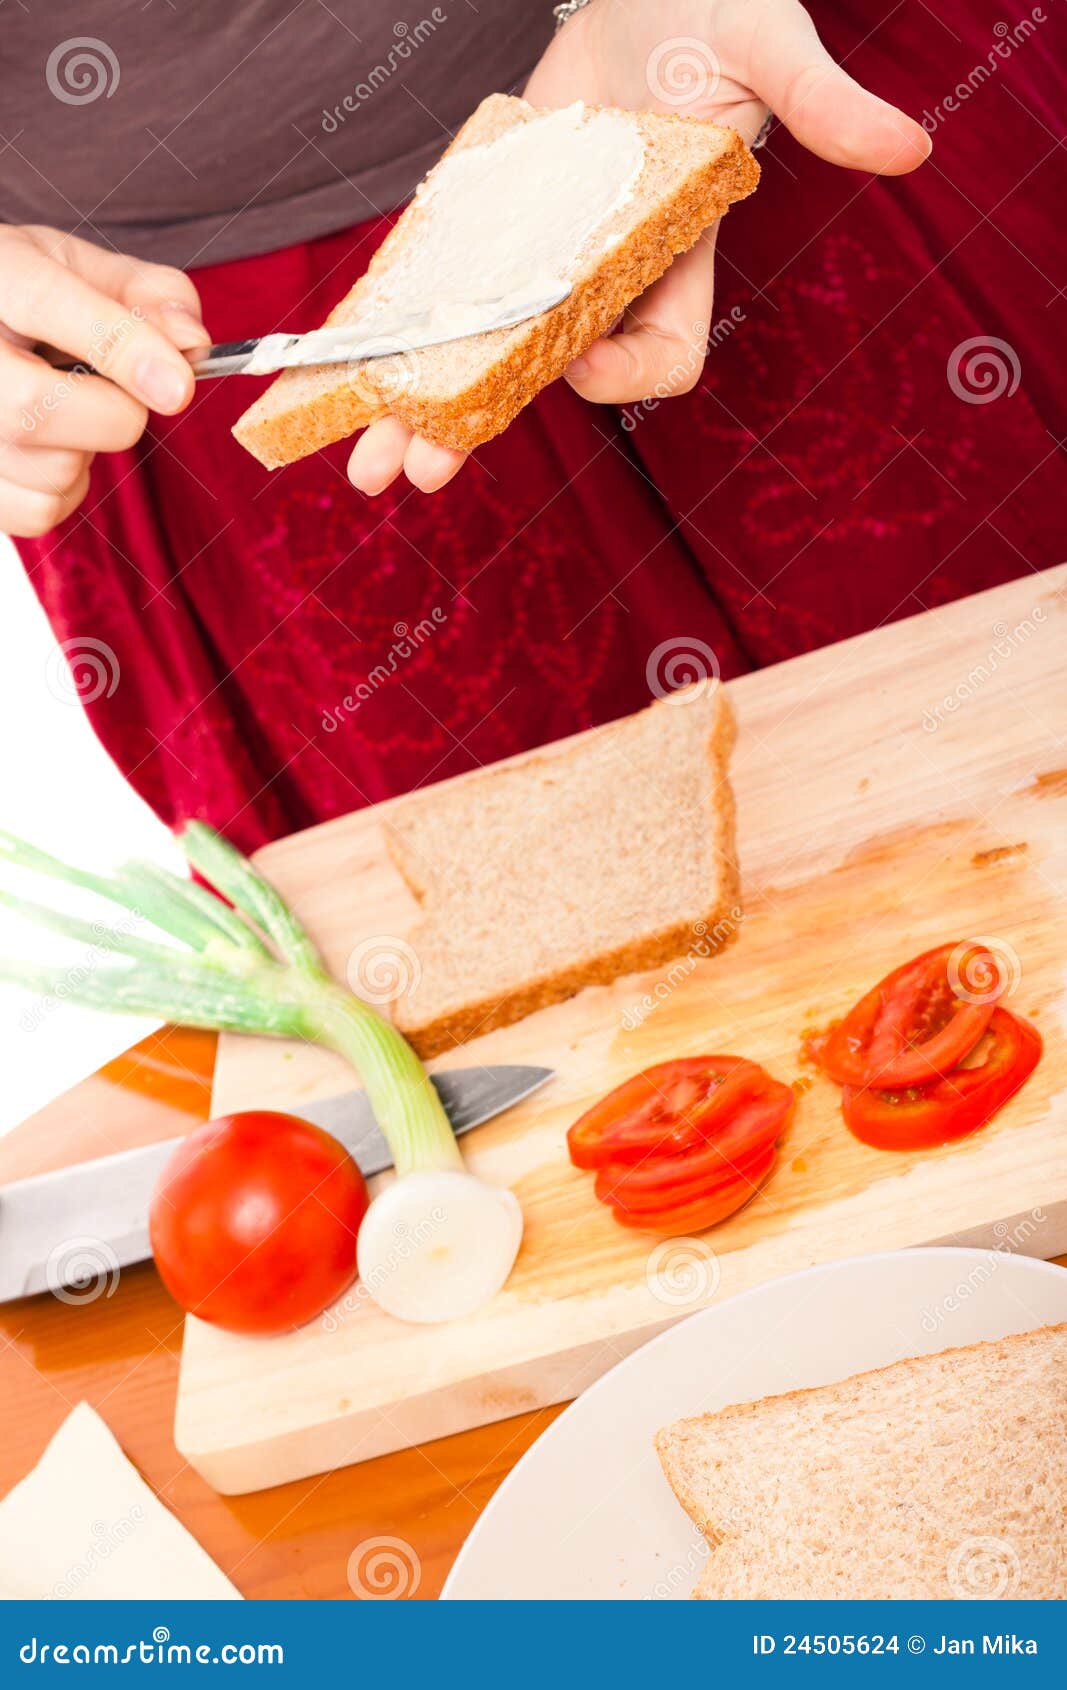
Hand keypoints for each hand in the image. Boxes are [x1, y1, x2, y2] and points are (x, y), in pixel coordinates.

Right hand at [0, 226, 205, 536]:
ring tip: (66, 411)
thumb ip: (148, 295)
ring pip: (50, 469)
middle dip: (112, 415)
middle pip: (33, 408)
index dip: (120, 346)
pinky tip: (49, 448)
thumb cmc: (32, 297)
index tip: (177, 385)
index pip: (44, 303)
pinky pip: (40, 511)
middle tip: (120, 398)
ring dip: (89, 450)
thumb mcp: (85, 270)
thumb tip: (191, 343)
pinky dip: (65, 490)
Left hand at [348, 0, 928, 497]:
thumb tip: (912, 145)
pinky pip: (436, 293)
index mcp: (675, 252)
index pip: (663, 355)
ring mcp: (537, 256)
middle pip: (542, 378)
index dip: (624, 374)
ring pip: (474, 355)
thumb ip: (821, 103)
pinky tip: (336, 368)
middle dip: (479, 426)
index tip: (580, 362)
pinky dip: (388, 333)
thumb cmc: (713, 8)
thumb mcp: (769, 43)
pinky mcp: (486, 225)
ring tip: (363, 459)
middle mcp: (603, 274)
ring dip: (417, 409)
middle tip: (417, 474)